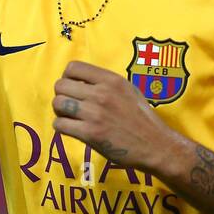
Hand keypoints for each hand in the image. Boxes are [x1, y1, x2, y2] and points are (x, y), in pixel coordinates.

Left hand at [51, 60, 166, 167]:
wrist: (155, 145)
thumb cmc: (142, 118)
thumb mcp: (128, 90)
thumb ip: (105, 84)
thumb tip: (80, 81)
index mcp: (111, 80)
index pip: (73, 67)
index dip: (67, 77)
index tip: (73, 88)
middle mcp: (101, 93)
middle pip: (60, 85)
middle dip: (61, 95)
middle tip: (68, 105)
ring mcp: (94, 113)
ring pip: (58, 103)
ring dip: (59, 111)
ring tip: (69, 117)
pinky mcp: (90, 133)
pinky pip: (60, 124)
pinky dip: (61, 127)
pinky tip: (71, 129)